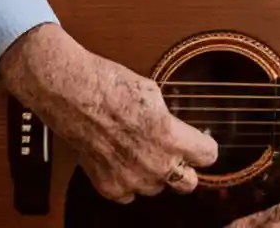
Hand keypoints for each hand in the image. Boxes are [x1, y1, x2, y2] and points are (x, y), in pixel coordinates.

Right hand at [0, 23, 218, 202]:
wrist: (70, 93)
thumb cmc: (108, 85)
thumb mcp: (153, 93)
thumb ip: (170, 120)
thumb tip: (178, 128)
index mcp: (170, 137)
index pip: (209, 156)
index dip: (205, 146)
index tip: (200, 142)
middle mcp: (154, 163)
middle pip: (188, 184)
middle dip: (185, 168)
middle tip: (176, 154)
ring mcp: (130, 178)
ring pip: (157, 188)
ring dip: (154, 174)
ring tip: (140, 151)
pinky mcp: (108, 186)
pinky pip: (129, 194)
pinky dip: (127, 180)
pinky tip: (122, 160)